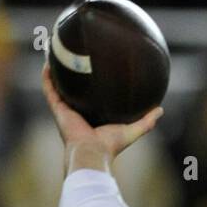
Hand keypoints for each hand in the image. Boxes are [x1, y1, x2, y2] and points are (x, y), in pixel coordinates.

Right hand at [42, 61, 163, 169]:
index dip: (91, 87)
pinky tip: (47, 61)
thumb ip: (146, 121)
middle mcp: (77, 113)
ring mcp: (65, 110)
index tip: (94, 71)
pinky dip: (47, 76)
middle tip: (74, 57)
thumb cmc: (110, 146)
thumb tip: (160, 109)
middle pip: (72, 91)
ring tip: (55, 53)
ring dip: (55, 71)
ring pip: (58, 87)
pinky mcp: (57, 109)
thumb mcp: (132, 131)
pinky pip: (49, 89)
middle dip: (71, 76)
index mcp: (91, 118)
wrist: (92, 153)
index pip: (90, 100)